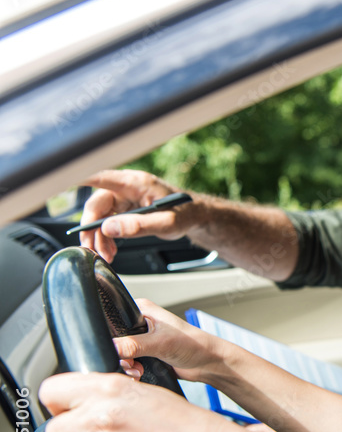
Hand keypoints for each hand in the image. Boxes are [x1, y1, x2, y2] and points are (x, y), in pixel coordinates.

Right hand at [79, 170, 199, 262]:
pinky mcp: (124, 209)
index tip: (56, 181)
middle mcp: (126, 188)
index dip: (77, 178)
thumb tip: (109, 228)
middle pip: (96, 204)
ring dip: (99, 237)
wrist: (195, 217)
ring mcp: (124, 198)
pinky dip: (106, 237)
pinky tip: (111, 250)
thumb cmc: (185, 214)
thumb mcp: (166, 224)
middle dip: (91, 229)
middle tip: (93, 249)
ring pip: (100, 216)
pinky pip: (107, 222)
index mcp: (135, 183)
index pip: (100, 177)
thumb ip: (139, 226)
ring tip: (106, 255)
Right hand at [115, 299, 229, 383]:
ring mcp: (141, 340)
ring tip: (138, 371)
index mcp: (141, 310)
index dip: (110, 336)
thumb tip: (111, 347)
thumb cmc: (193, 344)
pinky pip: (127, 364)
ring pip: (119, 354)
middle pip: (114, 340)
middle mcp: (139, 324)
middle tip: (131, 364)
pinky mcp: (144, 354)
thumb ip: (134, 345)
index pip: (112, 319)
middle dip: (120, 356)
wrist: (208, 363)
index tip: (116, 351)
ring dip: (126, 366)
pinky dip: (130, 372)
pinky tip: (139, 375)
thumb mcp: (161, 343)